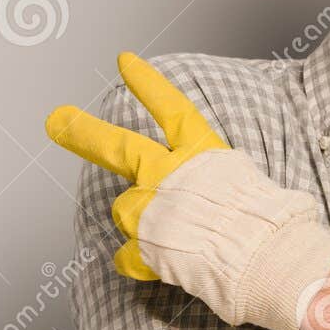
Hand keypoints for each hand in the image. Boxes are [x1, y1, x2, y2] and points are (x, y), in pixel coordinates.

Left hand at [45, 52, 329, 329]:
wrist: (267, 260)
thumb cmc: (272, 226)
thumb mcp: (249, 183)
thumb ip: (219, 181)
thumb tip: (217, 192)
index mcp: (202, 155)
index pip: (172, 109)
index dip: (148, 83)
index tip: (125, 61)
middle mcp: (170, 176)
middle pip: (119, 147)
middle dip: (85, 132)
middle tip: (57, 120)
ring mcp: (153, 210)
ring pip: (125, 211)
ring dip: (140, 223)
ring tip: (174, 240)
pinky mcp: (145, 248)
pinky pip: (128, 257)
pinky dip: (138, 263)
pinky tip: (160, 267)